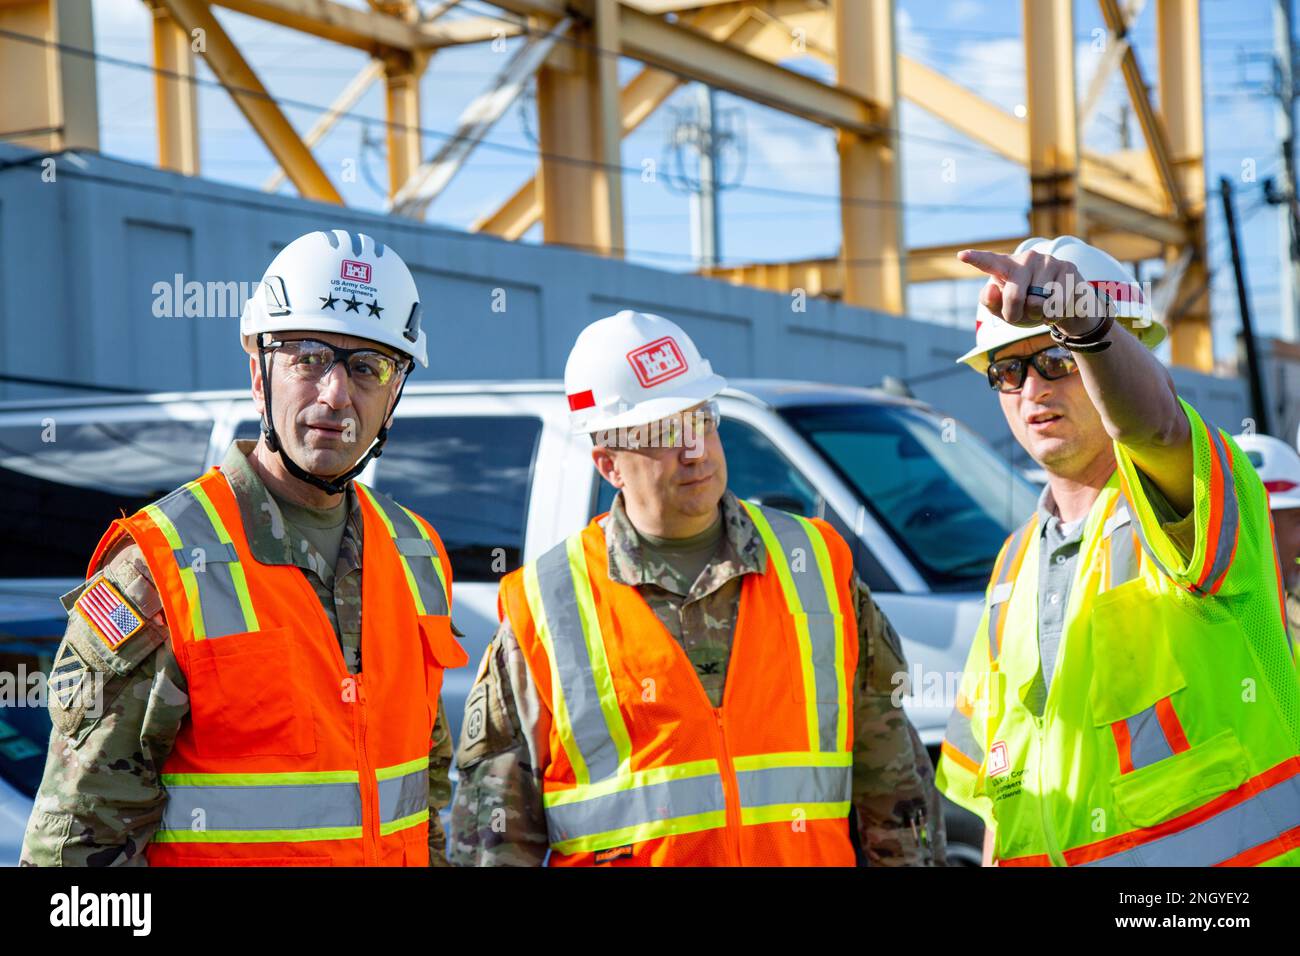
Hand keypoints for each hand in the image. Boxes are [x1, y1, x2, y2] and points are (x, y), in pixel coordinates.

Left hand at [957, 248, 1094, 332]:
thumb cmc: (1025, 306)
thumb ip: (991, 302)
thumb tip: (992, 289)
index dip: (975, 258)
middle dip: (1015, 313)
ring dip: (1038, 314)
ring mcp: (1048, 261)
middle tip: (1019, 313)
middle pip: (1014, 296)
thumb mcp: (1003, 309)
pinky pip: (1057, 303)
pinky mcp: (1068, 268)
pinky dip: (1054, 314)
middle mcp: (1026, 258)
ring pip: (1038, 302)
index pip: (989, 262)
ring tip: (1041, 306)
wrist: (1061, 306)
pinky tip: (1056, 306)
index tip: (961, 255)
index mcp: (1005, 265)